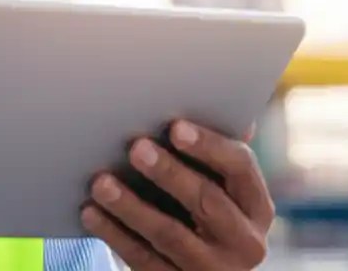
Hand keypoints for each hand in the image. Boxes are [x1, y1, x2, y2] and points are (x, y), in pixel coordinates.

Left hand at [81, 120, 273, 269]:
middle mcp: (244, 241)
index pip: (240, 167)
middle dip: (168, 173)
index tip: (175, 127)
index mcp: (256, 205)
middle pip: (206, 201)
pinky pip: (144, 261)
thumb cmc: (201, 205)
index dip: (208, 145)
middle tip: (135, 148)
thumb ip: (213, 148)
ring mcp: (212, 269)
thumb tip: (211, 95)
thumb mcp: (217, 183)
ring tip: (100, 182)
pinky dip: (114, 235)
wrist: (199, 267)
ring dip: (131, 206)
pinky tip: (91, 213)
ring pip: (170, 234)